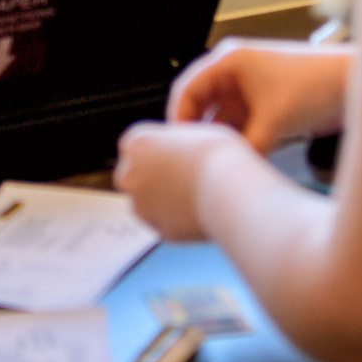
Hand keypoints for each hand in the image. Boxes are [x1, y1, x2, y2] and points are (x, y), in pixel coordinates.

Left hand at [113, 120, 247, 239]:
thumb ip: (172, 143)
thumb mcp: (193, 132)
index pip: (135, 148)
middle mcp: (129, 175)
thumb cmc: (219, 156)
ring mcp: (141, 205)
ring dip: (163, 200)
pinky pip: (165, 223)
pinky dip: (177, 219)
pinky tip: (199, 210)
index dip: (156, 152)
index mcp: (136, 143)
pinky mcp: (158, 229)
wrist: (232, 191)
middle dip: (153, 178)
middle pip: (135, 176)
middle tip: (184, 177)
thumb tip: (174, 154)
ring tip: (196, 194)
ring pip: (148, 203)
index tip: (175, 156)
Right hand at [168, 38, 352, 152]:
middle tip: (191, 159)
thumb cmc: (316, 87)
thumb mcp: (274, 121)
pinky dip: (237, 142)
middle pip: (199, 105)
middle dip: (197, 132)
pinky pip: (238, 126)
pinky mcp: (261, 105)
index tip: (177, 146)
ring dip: (219, 140)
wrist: (352, 86)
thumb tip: (226, 176)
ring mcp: (248, 89)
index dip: (179, 118)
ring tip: (215, 164)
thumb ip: (246, 149)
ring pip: (219, 119)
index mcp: (229, 60)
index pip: (187, 89)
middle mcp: (234, 72)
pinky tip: (238, 161)